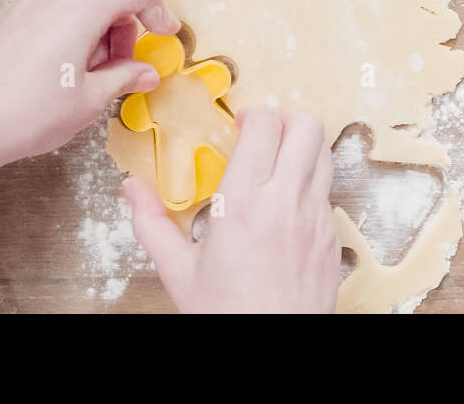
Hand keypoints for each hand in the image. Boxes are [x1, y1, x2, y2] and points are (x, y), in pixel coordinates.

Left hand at [0, 0, 179, 222]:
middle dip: (128, 10)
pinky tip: (62, 66)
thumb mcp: (88, 101)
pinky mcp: (8, 17)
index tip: (163, 36)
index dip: (159, 8)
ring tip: (92, 68)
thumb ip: (124, 77)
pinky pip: (52, 3)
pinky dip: (71, 22)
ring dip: (99, 17)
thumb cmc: (28, 114)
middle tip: (124, 55)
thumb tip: (147, 73)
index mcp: (81, 8)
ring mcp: (27, 2)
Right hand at [124, 109, 339, 313]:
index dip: (252, 114)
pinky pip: (327, 193)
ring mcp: (316, 219)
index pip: (264, 126)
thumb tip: (131, 189)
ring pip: (324, 154)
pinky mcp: (333, 238)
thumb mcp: (177, 271)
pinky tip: (287, 207)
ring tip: (278, 164)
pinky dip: (310, 185)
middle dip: (285, 119)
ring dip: (302, 148)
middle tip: (265, 134)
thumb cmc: (226, 314)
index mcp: (243, 202)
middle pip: (306, 127)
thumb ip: (150, 223)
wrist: (272, 348)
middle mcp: (286, 202)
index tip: (239, 126)